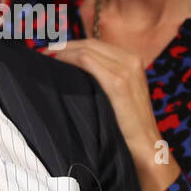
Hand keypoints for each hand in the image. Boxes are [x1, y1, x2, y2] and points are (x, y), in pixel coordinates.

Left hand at [47, 38, 178, 190]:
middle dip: (64, 46)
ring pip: (86, 49)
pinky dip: (69, 59)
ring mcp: (126, 69)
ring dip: (63, 52)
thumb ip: (105, 79)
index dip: (72, 45)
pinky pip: (87, 60)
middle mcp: (131, 60)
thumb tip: (75, 70)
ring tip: (47, 59)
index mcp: (133, 60)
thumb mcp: (120, 95)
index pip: (96, 44)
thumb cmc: (129, 126)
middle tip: (44, 54)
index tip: (52, 52)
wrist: (146, 146)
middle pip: (90, 44)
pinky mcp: (118, 82)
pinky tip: (57, 65)